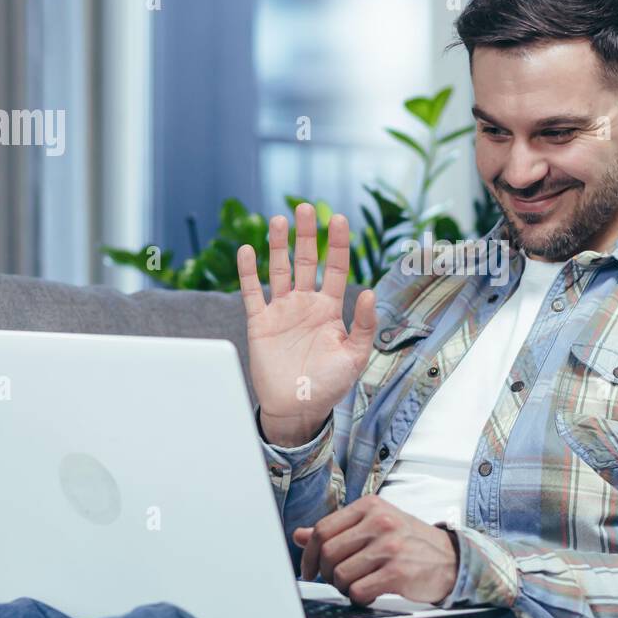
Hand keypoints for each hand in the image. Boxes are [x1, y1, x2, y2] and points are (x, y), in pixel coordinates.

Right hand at [237, 203, 376, 446]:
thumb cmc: (329, 385)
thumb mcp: (355, 356)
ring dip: (278, 246)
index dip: (337, 244)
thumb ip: (364, 325)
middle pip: (306, 261)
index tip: (339, 219)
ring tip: (280, 220)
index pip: (336, 268)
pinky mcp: (260, 322)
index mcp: (330, 309)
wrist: (297, 409)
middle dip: (307, 235)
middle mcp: (305, 304)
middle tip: (306, 208)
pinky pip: (252, 292)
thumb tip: (369, 292)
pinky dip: (248, 271)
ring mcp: (282, 311)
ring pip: (279, 270)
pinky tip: (247, 250)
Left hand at [293, 498, 458, 605]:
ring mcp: (389, 546)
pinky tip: (370, 593)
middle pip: (327, 552)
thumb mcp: (376, 525)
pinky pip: (357, 591)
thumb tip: (299, 536)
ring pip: (340, 574)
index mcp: (370, 506)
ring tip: (357, 585)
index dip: (309, 553)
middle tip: (335, 580)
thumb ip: (339, 529)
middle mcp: (379, 522)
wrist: (452, 559)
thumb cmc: (411, 541)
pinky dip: (358, 597)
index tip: (310, 569)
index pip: (323, 528)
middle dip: (325, 572)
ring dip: (342, 587)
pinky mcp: (397, 572)